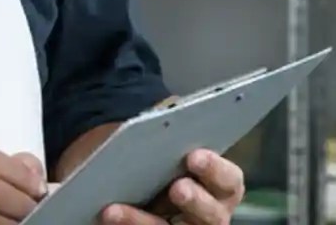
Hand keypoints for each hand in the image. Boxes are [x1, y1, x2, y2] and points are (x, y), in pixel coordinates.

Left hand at [100, 149, 244, 224]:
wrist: (121, 184)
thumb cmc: (149, 160)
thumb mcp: (157, 146)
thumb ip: (163, 138)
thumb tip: (156, 121)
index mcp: (218, 186)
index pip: (229, 181)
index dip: (216, 170)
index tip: (194, 156)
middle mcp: (209, 215)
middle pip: (212, 216)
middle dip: (196, 201)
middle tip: (177, 189)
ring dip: (144, 222)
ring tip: (114, 211)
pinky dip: (127, 223)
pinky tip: (105, 213)